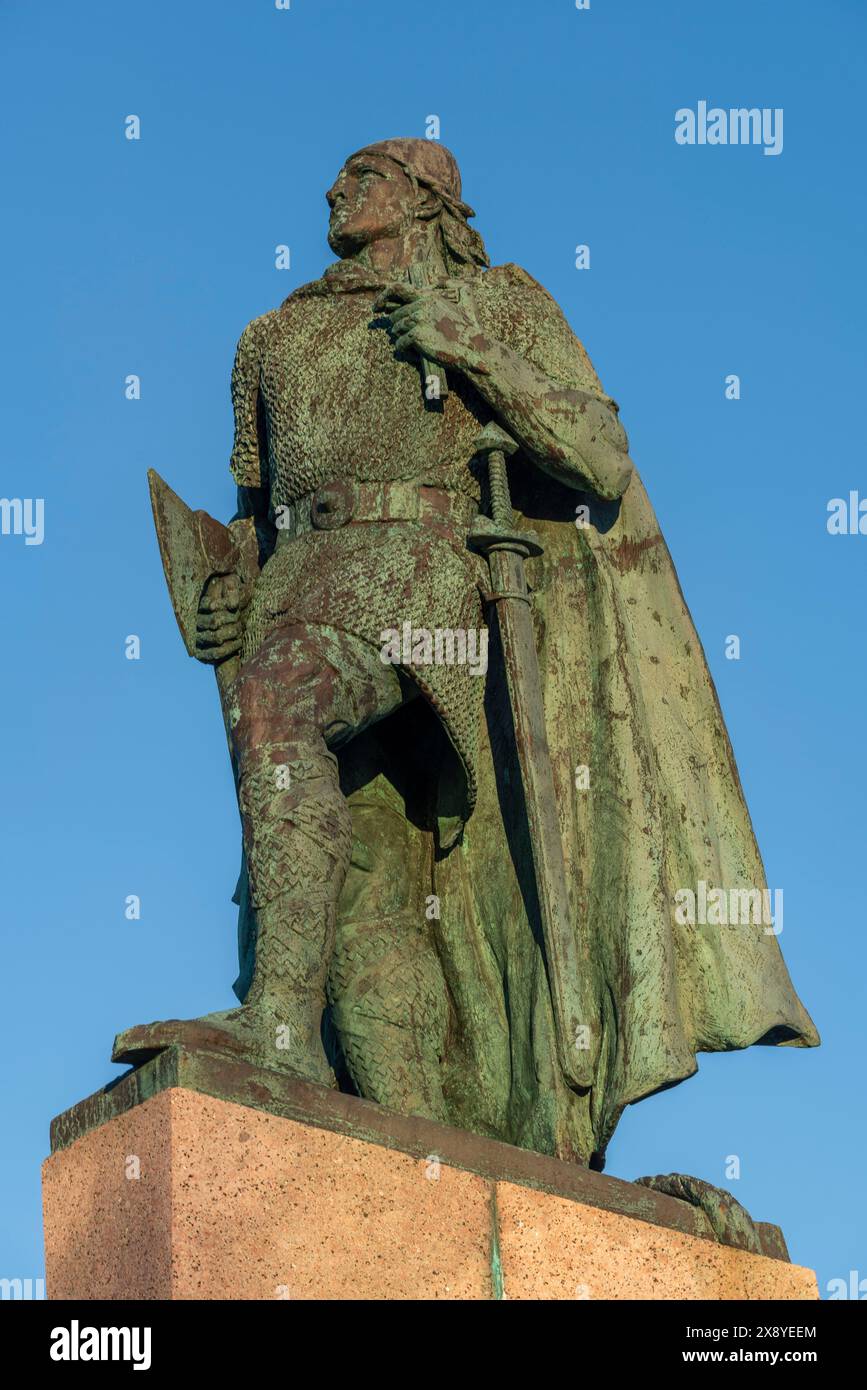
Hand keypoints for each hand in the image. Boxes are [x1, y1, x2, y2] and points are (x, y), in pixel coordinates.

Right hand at [194, 572, 247, 663]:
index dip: (222, 605)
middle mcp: (196, 623)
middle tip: (240, 620)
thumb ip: (231, 589)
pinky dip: (231, 647)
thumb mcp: (232, 592)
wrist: (231, 635)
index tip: (234, 607)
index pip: (209, 605)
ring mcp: (198, 639)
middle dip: (232, 621)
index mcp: (201, 608)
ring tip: (240, 631)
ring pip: (217, 637)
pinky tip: (239, 642)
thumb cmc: (233, 608)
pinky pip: (217, 653)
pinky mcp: (201, 654)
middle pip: (215, 621)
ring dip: (233, 633)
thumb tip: (229, 598)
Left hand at [373, 281, 488, 373]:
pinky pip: (400, 345)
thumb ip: (438, 298)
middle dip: (398, 329)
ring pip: (396, 331)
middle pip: (395, 316)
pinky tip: (418, 353)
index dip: (383, 296)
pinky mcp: (416, 335)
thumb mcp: (455, 305)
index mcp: (428, 296)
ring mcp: (418, 319)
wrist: (472, 347)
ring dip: (404, 340)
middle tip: (410, 339)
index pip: (398, 288)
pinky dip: (406, 351)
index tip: (375, 308)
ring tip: (420, 346)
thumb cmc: (464, 331)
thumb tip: (430, 292)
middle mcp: (421, 304)